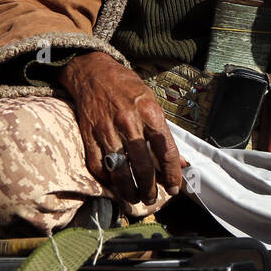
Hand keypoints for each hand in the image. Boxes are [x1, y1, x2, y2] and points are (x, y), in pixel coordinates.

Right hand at [59, 50, 182, 204]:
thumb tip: (181, 162)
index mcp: (149, 112)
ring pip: (119, 171)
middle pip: (142, 166)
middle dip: (150, 188)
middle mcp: (128, 122)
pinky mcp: (88, 135)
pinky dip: (106, 180)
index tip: (174, 188)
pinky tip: (114, 185)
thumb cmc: (126, 87)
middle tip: (152, 198)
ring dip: (128, 191)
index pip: (166, 151)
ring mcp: (106, 130)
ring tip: (134, 198)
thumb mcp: (152, 102)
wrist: (93, 72)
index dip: (172, 174)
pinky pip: (98, 165)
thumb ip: (164, 133)